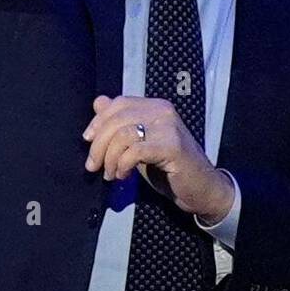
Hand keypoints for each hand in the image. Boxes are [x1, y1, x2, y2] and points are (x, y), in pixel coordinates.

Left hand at [82, 96, 234, 222]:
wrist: (201, 188)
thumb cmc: (169, 167)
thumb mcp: (140, 143)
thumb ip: (122, 123)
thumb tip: (98, 102)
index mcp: (155, 106)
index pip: (118, 103)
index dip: (98, 121)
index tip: (87, 141)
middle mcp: (163, 111)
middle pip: (117, 119)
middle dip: (98, 145)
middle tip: (93, 166)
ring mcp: (169, 127)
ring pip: (123, 135)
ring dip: (109, 158)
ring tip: (110, 174)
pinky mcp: (172, 146)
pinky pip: (135, 151)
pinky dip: (123, 165)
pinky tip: (123, 175)